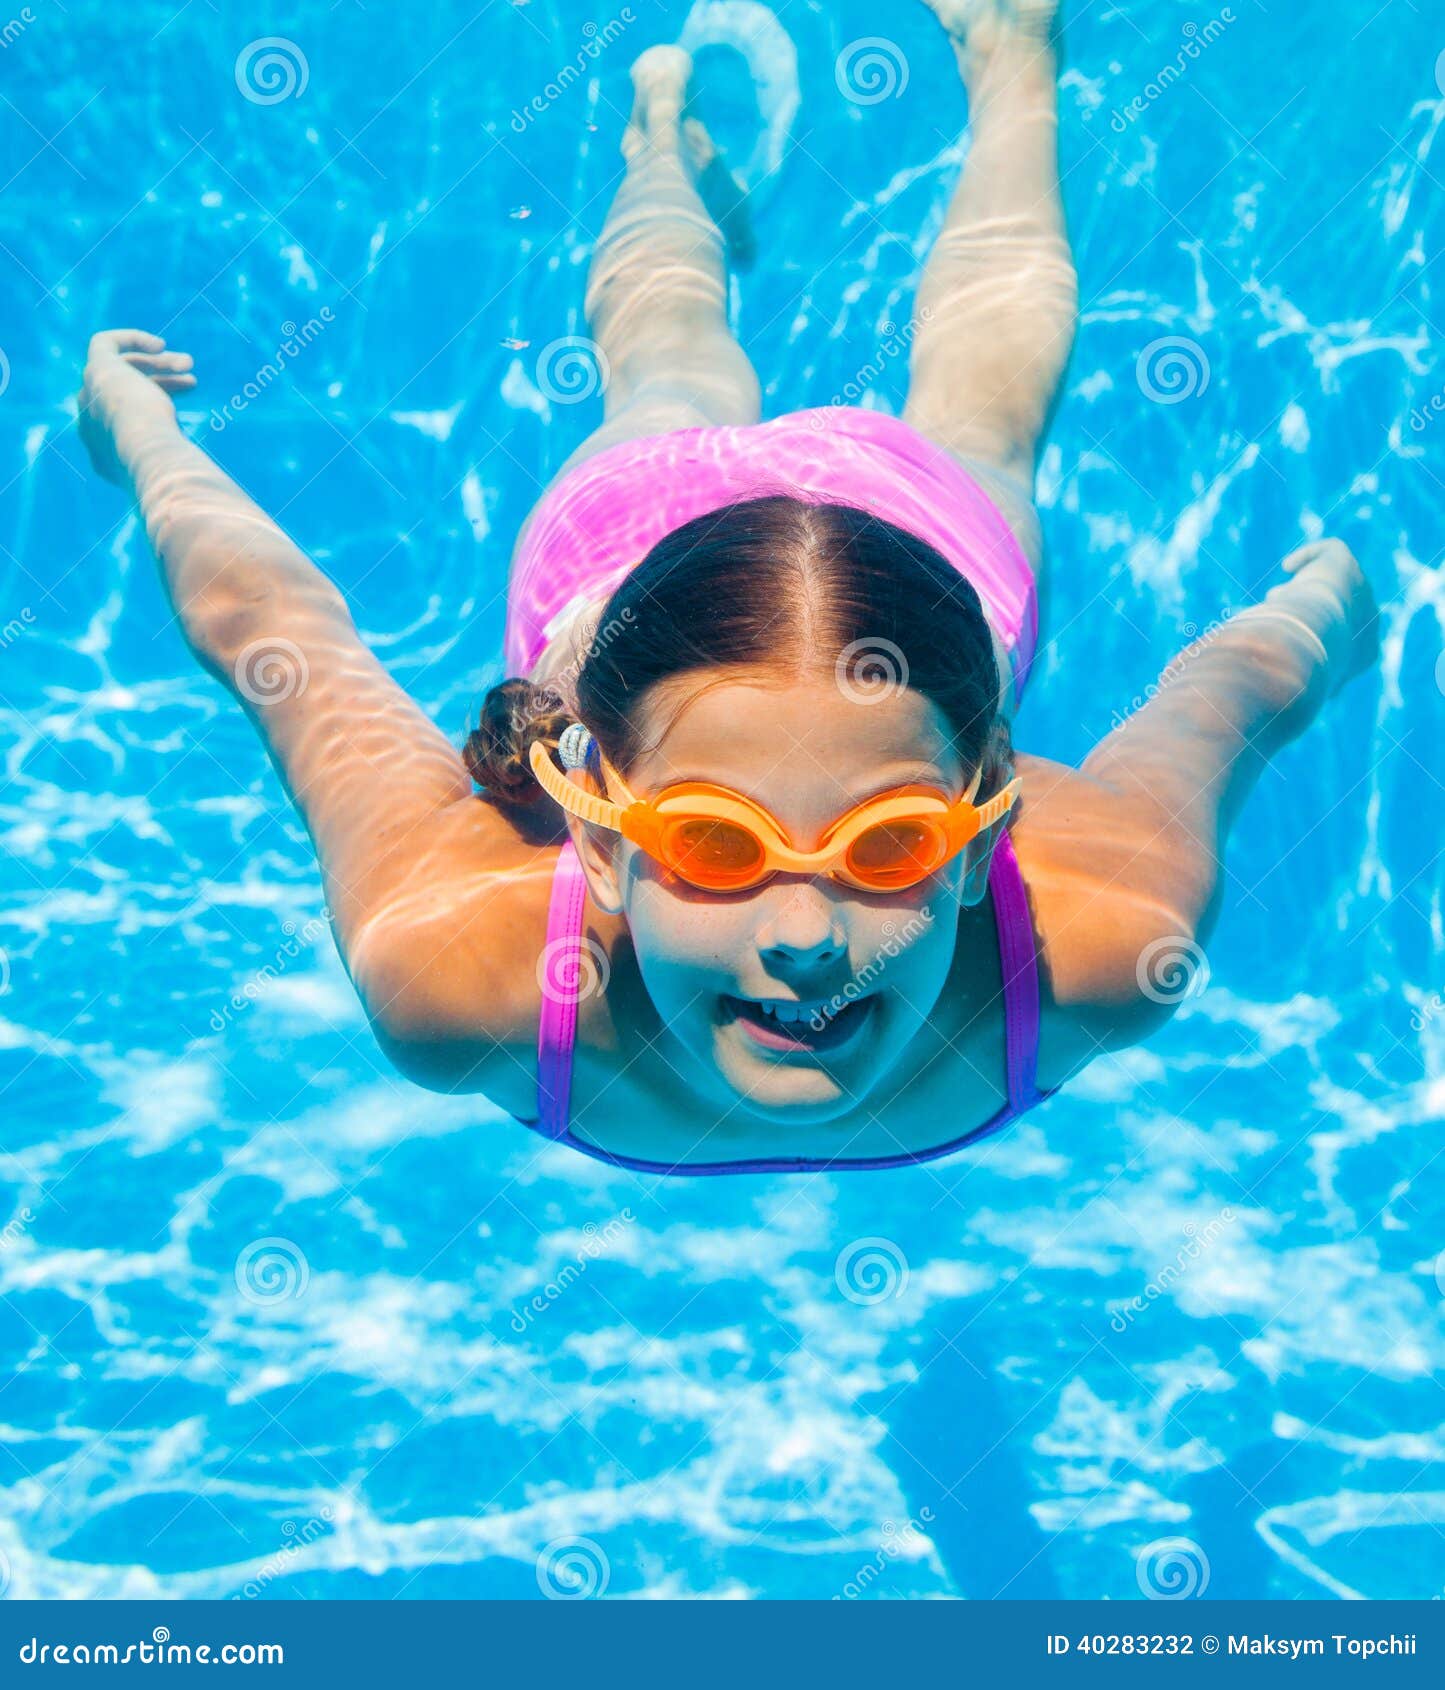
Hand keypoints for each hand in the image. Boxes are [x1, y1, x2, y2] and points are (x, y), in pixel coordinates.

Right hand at [77, 329, 195, 486]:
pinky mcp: (96, 369)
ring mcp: (90, 396)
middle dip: (159, 383)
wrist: (145, 452)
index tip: (183, 409)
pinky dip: (131, 339)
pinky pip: (104, 345)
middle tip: (192, 380)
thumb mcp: (170, 469)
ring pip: (121, 370)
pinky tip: (160, 345)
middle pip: (124, 394)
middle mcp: (91, 425)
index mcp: (103, 454)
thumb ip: (171, 464)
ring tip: (190, 363)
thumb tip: (189, 469)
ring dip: (157, 364)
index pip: (125, 422)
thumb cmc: (164, 466)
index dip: (156, 409)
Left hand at [1277, 539, 1379, 697]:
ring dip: (1302, 590)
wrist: (1316, 634)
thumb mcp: (1296, 686)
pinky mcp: (1346, 564)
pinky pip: (1333, 553)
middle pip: (1335, 613)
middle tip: (1278, 617)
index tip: (1288, 644)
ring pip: (1333, 585)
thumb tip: (1275, 697)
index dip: (1313, 641)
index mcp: (1364, 654)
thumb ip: (1290, 689)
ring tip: (1274, 596)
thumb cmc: (1303, 665)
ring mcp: (1361, 590)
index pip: (1342, 646)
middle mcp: (1369, 621)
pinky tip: (1286, 566)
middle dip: (1305, 614)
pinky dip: (1310, 556)